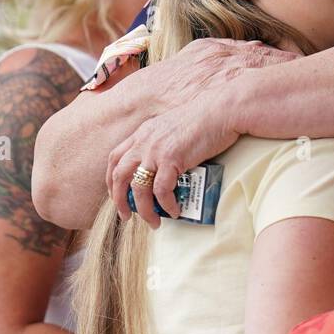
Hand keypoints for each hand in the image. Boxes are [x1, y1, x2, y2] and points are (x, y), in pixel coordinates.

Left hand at [107, 39, 298, 225]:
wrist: (222, 111)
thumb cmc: (205, 119)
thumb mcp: (173, 127)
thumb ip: (162, 142)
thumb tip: (165, 165)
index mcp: (142, 133)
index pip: (115, 158)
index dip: (111, 180)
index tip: (118, 194)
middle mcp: (144, 141)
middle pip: (118, 175)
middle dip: (120, 200)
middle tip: (127, 215)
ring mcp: (156, 150)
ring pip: (138, 188)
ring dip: (143, 210)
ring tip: (154, 222)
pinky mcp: (172, 159)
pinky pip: (162, 190)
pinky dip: (166, 204)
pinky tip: (175, 210)